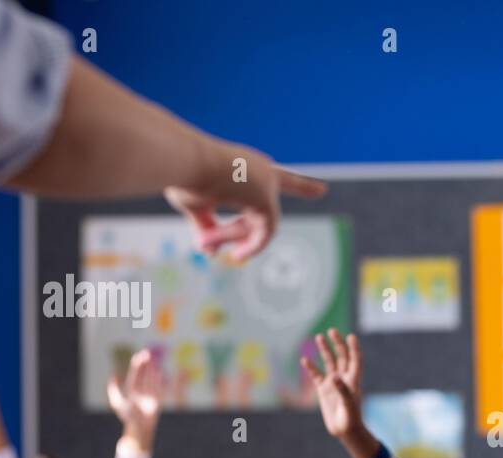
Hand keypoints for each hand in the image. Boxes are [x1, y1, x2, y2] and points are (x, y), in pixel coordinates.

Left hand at [108, 349, 162, 449]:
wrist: (139, 427)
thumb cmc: (127, 416)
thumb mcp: (117, 402)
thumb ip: (114, 389)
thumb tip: (113, 375)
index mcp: (132, 390)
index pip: (135, 375)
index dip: (137, 366)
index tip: (138, 356)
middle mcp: (141, 391)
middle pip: (143, 374)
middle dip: (144, 364)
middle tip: (146, 353)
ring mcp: (149, 394)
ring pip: (150, 378)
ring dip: (151, 369)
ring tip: (152, 359)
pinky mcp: (157, 400)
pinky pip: (158, 386)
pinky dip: (158, 379)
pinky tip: (158, 371)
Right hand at [164, 143, 326, 262]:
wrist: (180, 160)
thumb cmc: (183, 176)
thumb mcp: (194, 203)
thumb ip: (207, 228)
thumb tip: (211, 252)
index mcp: (247, 167)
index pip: (280, 178)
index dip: (301, 186)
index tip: (322, 190)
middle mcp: (262, 171)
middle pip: (263, 214)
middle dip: (244, 234)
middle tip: (269, 235)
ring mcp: (266, 181)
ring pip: (260, 225)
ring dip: (233, 237)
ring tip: (210, 238)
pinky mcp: (266, 196)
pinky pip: (263, 231)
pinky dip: (249, 244)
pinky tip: (237, 252)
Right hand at [301, 329, 362, 435]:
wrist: (344, 430)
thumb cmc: (351, 418)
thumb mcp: (348, 404)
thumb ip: (342, 389)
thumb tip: (333, 376)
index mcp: (354, 379)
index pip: (355, 359)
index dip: (353, 348)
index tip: (350, 336)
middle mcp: (344, 378)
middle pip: (342, 356)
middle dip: (337, 343)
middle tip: (332, 331)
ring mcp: (333, 382)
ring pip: (329, 362)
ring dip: (324, 350)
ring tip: (319, 337)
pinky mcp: (323, 389)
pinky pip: (316, 375)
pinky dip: (311, 367)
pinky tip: (304, 359)